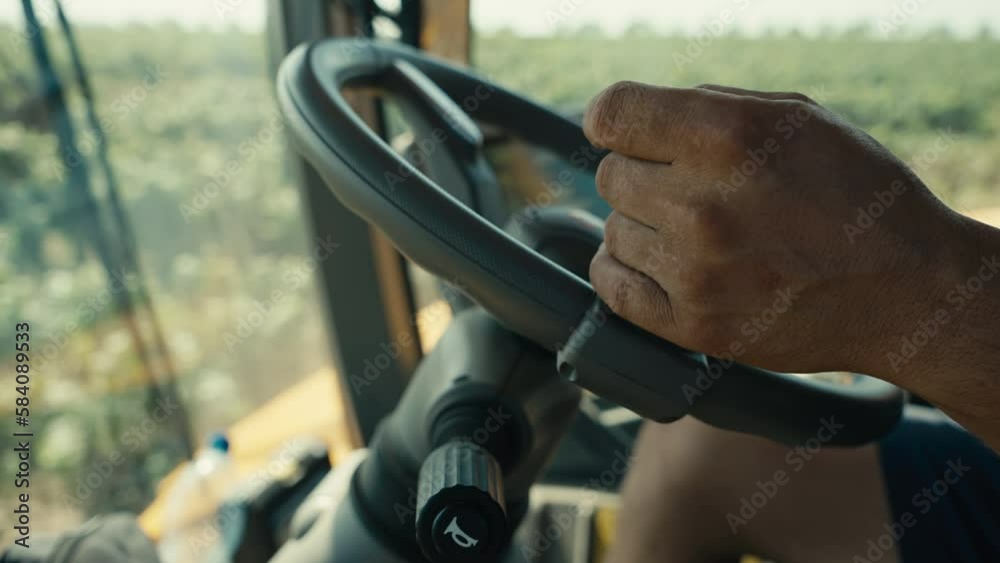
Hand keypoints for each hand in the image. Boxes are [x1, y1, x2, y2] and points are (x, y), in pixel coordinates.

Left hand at [584, 81, 978, 380]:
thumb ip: (709, 108)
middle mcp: (703, 203)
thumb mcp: (796, 118)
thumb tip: (639, 121)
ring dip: (644, 227)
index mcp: (728, 137)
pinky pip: (611, 285)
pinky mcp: (692, 325)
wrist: (907, 289)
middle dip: (644, 175)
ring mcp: (694, 271)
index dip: (615, 121)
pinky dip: (624, 271)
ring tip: (700, 234)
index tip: (629, 134)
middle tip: (692, 190)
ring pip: (613, 229)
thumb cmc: (853, 192)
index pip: (612, 114)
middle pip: (611, 175)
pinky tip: (659, 264)